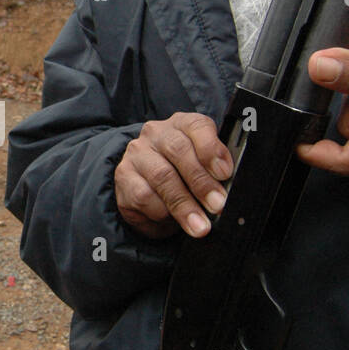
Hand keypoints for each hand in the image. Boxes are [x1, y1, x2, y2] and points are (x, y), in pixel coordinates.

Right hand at [116, 113, 232, 237]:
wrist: (147, 191)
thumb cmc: (182, 177)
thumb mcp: (204, 170)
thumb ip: (215, 173)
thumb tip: (226, 193)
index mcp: (182, 124)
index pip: (197, 126)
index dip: (212, 149)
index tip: (225, 173)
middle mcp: (157, 133)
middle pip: (179, 151)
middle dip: (201, 182)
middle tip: (217, 205)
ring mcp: (137, 153)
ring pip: (162, 176)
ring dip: (184, 205)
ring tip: (199, 225)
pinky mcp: (123, 175)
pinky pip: (144, 195)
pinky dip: (161, 212)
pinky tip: (170, 219)